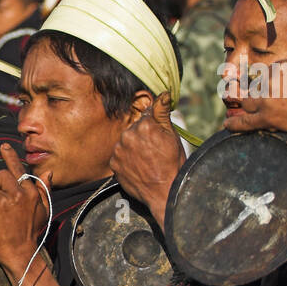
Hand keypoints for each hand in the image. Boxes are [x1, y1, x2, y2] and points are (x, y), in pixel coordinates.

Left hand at [0, 143, 50, 277]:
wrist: (20, 253)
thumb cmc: (32, 232)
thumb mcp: (44, 211)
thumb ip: (44, 190)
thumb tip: (47, 173)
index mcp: (30, 192)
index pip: (18, 169)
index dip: (10, 156)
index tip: (3, 146)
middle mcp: (17, 194)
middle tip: (3, 203)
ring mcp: (1, 202)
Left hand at [109, 92, 184, 227]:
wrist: (163, 192)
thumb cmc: (172, 164)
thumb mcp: (172, 136)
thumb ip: (163, 113)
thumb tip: (163, 93)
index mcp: (145, 125)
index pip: (146, 117)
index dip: (154, 127)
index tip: (158, 138)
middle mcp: (128, 135)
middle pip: (135, 129)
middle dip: (143, 137)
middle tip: (154, 151)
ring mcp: (119, 150)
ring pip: (126, 142)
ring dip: (133, 147)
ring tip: (146, 160)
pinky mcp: (113, 163)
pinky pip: (119, 156)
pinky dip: (126, 159)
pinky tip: (138, 166)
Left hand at [224, 30, 286, 158]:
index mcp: (281, 65)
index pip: (267, 71)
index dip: (274, 80)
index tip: (282, 87)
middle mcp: (270, 81)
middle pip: (255, 86)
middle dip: (258, 92)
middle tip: (265, 99)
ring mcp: (266, 101)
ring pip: (247, 101)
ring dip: (245, 105)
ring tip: (243, 108)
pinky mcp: (266, 119)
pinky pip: (244, 122)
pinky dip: (234, 124)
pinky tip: (227, 125)